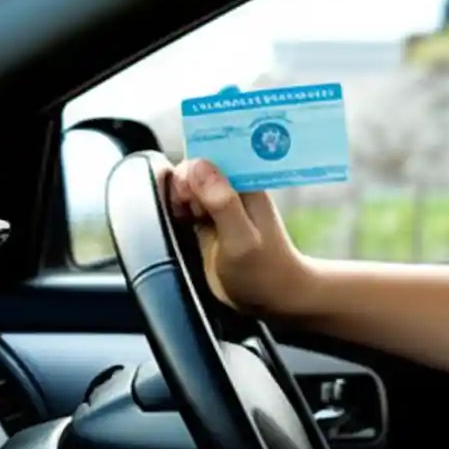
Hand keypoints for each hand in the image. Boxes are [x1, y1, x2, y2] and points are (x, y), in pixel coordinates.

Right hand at [168, 158, 314, 316]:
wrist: (273, 297)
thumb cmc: (264, 271)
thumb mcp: (242, 241)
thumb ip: (222, 204)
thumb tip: (198, 166)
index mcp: (247, 184)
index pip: (214, 152)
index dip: (195, 165)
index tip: (190, 192)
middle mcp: (232, 188)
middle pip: (195, 165)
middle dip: (183, 184)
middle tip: (193, 212)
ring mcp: (218, 203)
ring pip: (185, 184)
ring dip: (178, 198)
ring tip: (191, 220)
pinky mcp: (206, 219)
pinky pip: (182, 202)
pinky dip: (176, 210)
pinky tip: (183, 225)